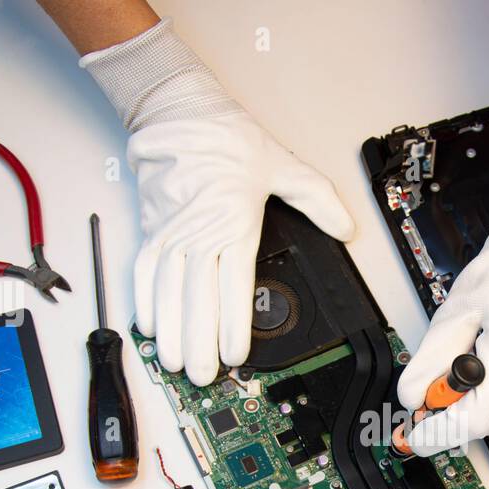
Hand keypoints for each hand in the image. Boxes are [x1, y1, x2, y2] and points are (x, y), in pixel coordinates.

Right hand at [127, 113, 352, 383]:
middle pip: (197, 299)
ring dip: (169, 332)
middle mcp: (199, 233)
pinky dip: (143, 302)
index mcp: (233, 224)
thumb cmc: (226, 138)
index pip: (233, 286)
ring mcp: (170, 233)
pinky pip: (142, 271)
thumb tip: (346, 226)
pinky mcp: (150, 229)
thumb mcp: (283, 165)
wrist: (178, 111)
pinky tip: (149, 328)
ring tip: (173, 363)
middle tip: (202, 375)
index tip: (233, 353)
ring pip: (167, 292)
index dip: (231, 324)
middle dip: (198, 342)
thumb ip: (317, 199)